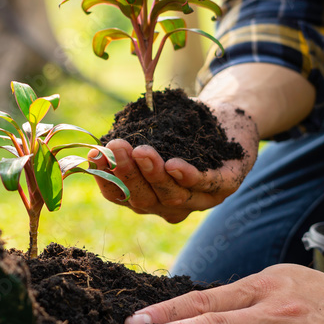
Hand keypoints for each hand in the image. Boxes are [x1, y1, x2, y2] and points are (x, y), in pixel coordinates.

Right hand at [89, 101, 258, 222]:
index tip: (95, 155)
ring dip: (154, 175)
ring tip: (142, 151)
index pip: (119, 195)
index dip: (104, 178)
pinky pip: (206, 184)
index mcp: (146, 195)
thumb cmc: (182, 128)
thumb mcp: (152, 133)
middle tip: (117, 148)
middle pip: (143, 199)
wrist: (228, 118)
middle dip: (128, 173)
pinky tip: (175, 164)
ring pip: (172, 195)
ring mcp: (199, 199)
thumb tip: (99, 146)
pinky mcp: (227, 185)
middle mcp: (169, 205)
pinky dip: (188, 176)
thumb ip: (129, 142)